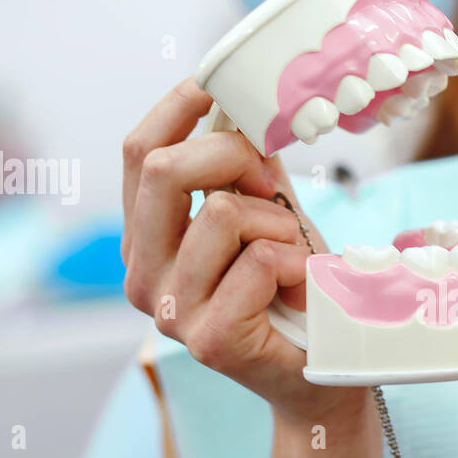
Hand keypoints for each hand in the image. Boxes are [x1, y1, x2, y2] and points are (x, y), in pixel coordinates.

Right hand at [122, 78, 365, 423]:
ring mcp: (170, 312)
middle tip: (271, 183)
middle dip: (229, 154)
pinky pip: (259, 259)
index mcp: (145, 241)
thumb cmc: (293, 292)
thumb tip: (245, 105)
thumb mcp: (269, 216)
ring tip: (292, 255)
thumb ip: (249, 170)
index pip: (136, 154)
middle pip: (163, 170)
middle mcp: (142, 276)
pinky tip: (300, 286)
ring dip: (277, 223)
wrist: (321, 374)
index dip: (176, 108)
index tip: (214, 84)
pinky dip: (296, 260)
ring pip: (221, 213)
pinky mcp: (208, 339)